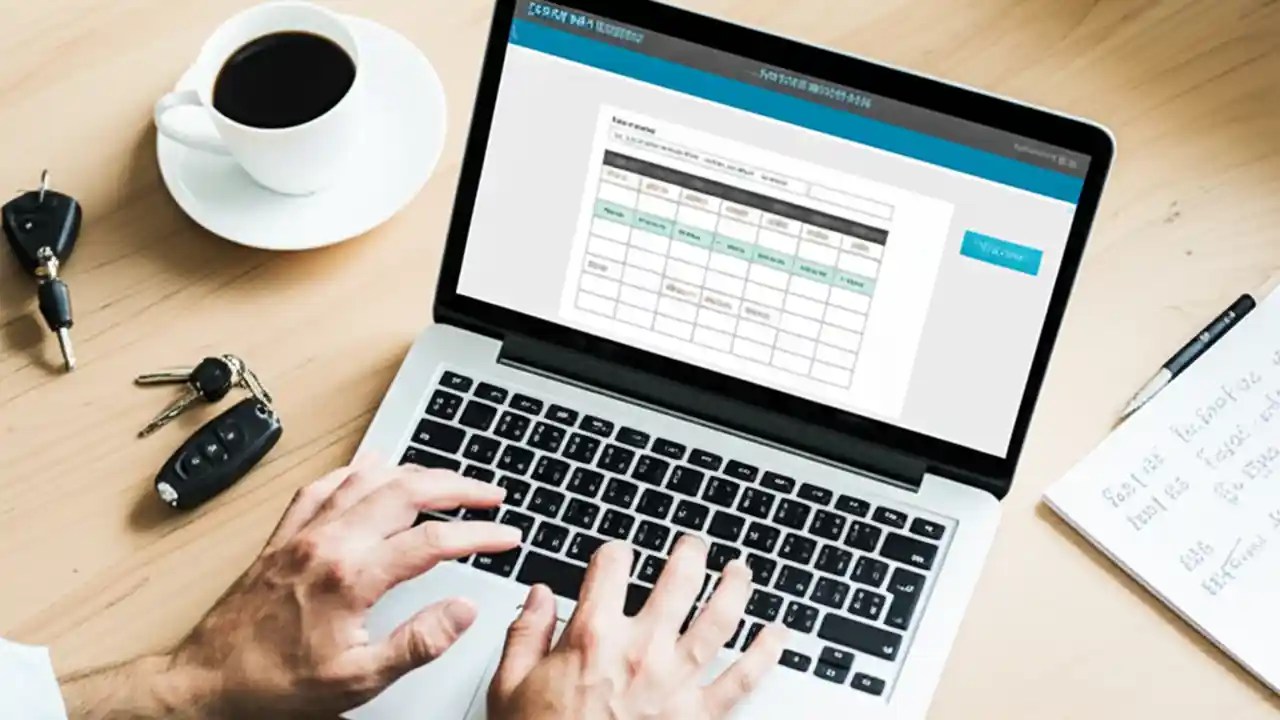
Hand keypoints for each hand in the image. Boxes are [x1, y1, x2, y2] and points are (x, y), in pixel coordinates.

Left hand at [59, 458, 520, 719]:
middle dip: (456, 486)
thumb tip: (462, 611)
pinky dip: (356, 472)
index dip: (478, 534)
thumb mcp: (357, 681)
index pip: (432, 541)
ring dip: (414, 473)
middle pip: (405, 492)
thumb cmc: (276, 686)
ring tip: (445, 480)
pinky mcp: (283, 536)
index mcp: (350, 578)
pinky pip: (324, 486)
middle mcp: (327, 544)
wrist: (208, 682)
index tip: (507, 536)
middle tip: (489, 494)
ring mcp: (303, 534)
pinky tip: (370, 469)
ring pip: (368, 480)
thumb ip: (418, 643)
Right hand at [488, 536, 787, 719]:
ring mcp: (674, 682)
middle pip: (679, 580)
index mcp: (592, 636)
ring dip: (734, 588)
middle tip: (695, 545)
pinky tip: (776, 636)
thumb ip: (526, 634)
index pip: (611, 565)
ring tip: (739, 572)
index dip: (614, 552)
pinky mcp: (697, 717)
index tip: (617, 555)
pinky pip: (743, 680)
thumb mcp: (509, 688)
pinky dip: (766, 655)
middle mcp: (640, 651)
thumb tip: (538, 597)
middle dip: (690, 554)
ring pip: (719, 620)